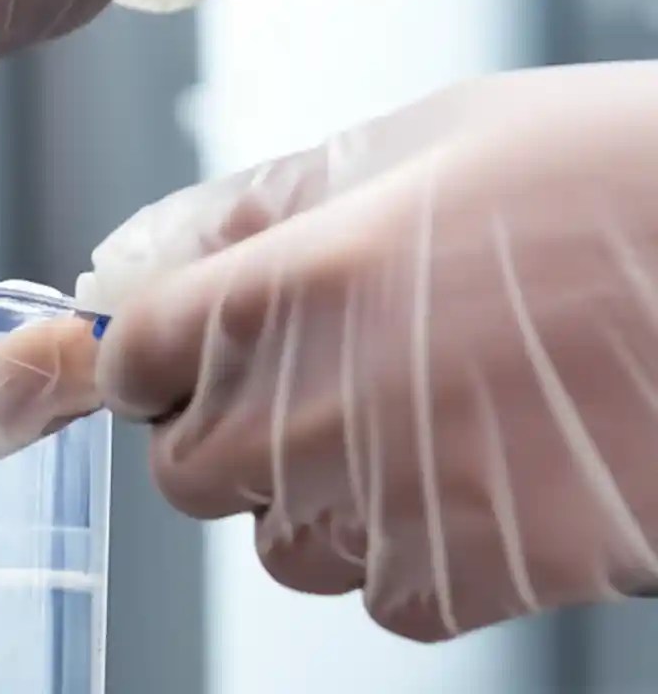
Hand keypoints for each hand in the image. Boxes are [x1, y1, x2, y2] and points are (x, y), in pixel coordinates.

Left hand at [0, 61, 657, 640]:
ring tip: (418, 425)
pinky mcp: (474, 577)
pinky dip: (412, 552)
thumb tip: (164, 253)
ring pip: (281, 546)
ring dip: (319, 501)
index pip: (131, 361)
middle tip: (313, 385)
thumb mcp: (420, 143)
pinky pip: (383, 596)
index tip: (170, 361)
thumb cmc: (609, 180)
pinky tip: (479, 476)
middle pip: (185, 471)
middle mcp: (314, 409)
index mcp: (285, 286)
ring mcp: (390, 505)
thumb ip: (263, 208)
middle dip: (225, 435)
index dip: (149, 361)